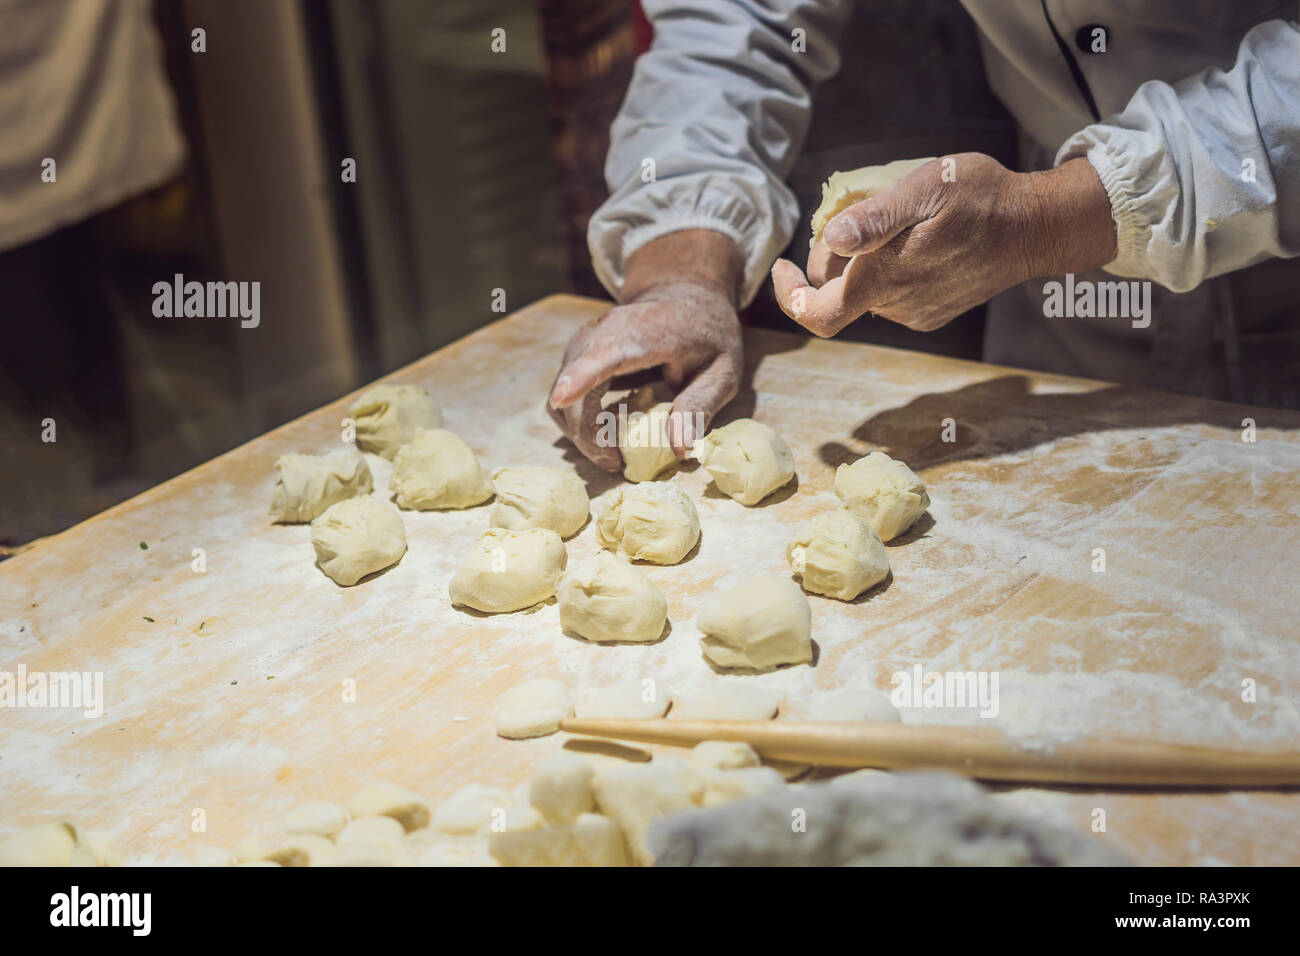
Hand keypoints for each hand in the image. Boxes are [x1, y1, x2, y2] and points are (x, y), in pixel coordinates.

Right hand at [548, 231, 744, 469]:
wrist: (683, 298)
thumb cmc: (706, 336)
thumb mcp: (723, 373)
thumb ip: (700, 407)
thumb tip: (680, 449)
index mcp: (646, 331)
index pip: (608, 352)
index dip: (583, 375)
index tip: (562, 397)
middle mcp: (604, 331)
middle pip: (575, 384)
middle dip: (588, 432)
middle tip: (616, 462)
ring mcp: (584, 342)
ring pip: (561, 395)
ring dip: (580, 432)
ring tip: (612, 453)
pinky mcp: (574, 355)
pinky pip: (562, 396)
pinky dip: (576, 421)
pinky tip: (603, 433)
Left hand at [772, 154, 1116, 335]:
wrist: (1036, 228)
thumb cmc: (981, 198)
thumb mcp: (926, 188)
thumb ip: (876, 219)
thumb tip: (831, 239)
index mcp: (883, 280)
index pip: (816, 313)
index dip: (790, 294)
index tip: (784, 264)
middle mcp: (895, 306)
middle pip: (838, 291)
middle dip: (833, 257)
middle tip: (856, 212)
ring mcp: (915, 313)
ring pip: (865, 290)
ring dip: (864, 260)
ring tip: (895, 220)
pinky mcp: (932, 311)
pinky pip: (892, 293)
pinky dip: (889, 268)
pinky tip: (915, 239)